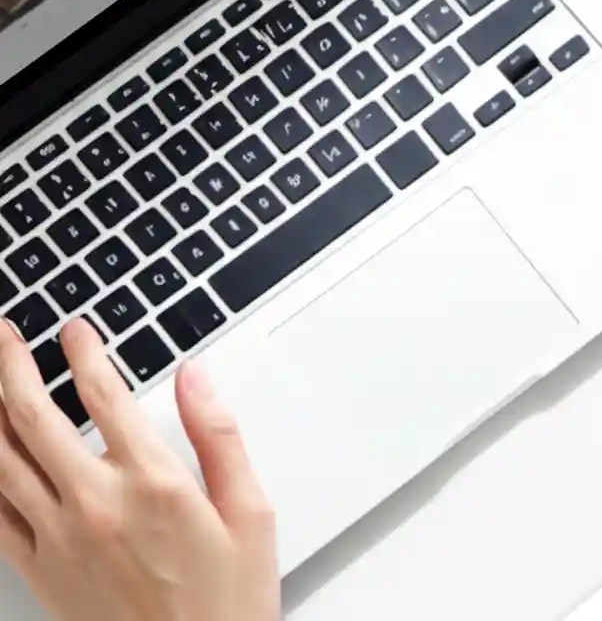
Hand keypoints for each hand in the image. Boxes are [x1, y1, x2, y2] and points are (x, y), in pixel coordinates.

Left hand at [0, 319, 278, 619]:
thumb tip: (195, 377)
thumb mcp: (252, 513)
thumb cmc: (229, 600)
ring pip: (0, 458)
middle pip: (33, 416)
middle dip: (11, 365)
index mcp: (155, 483)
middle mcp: (97, 504)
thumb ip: (220, 436)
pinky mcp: (40, 570)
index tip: (76, 330)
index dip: (84, 352)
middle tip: (4, 334)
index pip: (105, 395)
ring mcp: (60, 538)